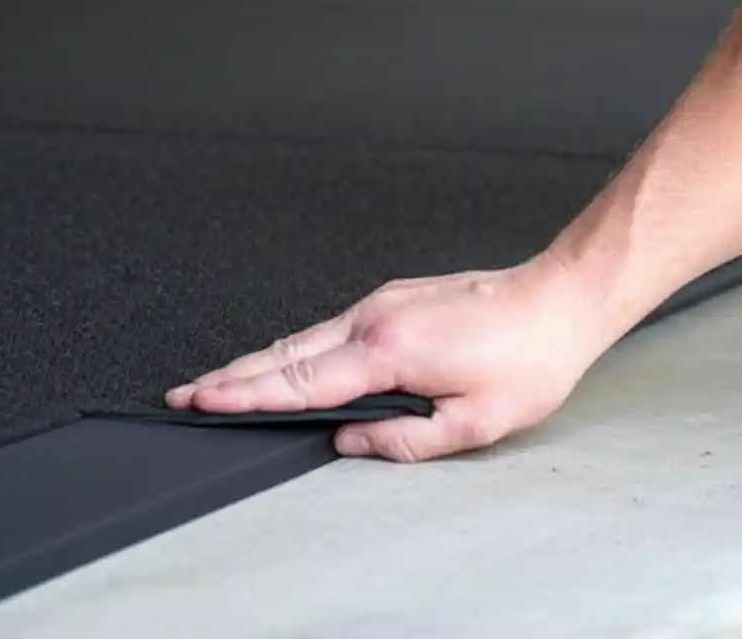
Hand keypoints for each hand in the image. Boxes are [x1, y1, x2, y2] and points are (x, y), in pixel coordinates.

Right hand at [165, 257, 613, 461]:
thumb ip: (403, 439)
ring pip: (303, 337)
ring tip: (218, 384)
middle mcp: (374, 318)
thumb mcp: (473, 423)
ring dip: (257, 362)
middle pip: (286, 353)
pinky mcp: (391, 299)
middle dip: (231, 376)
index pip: (302, 381)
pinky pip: (328, 328)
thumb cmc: (526, 360)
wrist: (557, 299)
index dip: (248, 395)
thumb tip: (349, 442)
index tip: (204, 400)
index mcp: (389, 350)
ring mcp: (380, 303)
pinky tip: (280, 362)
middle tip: (185, 393)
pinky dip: (294, 348)